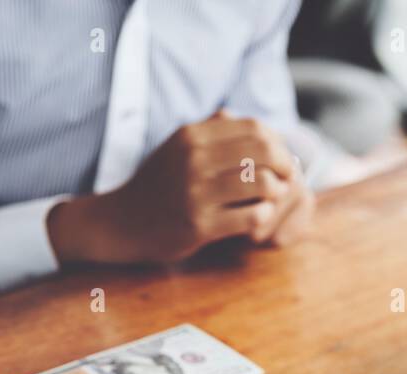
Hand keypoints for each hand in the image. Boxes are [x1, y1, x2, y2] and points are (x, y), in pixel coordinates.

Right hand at [48, 112, 312, 264]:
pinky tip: (257, 218)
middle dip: (284, 165)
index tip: (280, 158)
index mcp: (192, 136)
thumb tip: (236, 114)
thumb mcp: (177, 148)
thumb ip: (207, 130)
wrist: (121, 223)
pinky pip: (252, 216)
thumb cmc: (157, 185)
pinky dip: (263, 217)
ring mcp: (196, 193)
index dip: (277, 142)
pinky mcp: (200, 225)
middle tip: (286, 179)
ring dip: (276, 192)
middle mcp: (194, 159)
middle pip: (263, 151)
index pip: (253, 128)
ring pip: (261, 183)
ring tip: (271, 199)